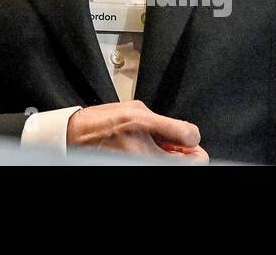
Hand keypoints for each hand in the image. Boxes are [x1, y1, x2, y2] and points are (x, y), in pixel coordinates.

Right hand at [66, 100, 208, 161]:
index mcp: (155, 153)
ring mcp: (142, 164)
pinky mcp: (134, 164)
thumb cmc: (103, 123)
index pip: (198, 157)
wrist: (78, 136)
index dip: (192, 141)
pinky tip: (143, 146)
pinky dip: (154, 154)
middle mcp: (150, 163)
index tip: (183, 136)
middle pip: (187, 163)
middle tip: (168, 138)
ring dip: (167, 151)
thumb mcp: (139, 112)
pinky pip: (156, 161)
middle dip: (181, 149)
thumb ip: (170, 125)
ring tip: (150, 140)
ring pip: (171, 162)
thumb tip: (191, 135)